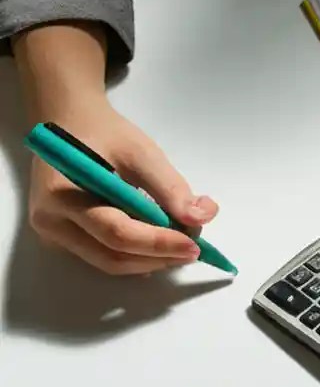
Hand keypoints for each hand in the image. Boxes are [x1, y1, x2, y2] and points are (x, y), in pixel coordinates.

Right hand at [27, 98, 217, 274]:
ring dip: (150, 261)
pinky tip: (160, 246)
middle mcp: (51, 222)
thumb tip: (201, 218)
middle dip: (158, 258)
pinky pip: (102, 255)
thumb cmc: (104, 134)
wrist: (69, 124)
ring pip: (108, 262)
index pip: (117, 233)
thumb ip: (171, 188)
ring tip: (182, 247)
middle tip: (194, 250)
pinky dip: (135, 256)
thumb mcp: (141, 152)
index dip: (159, 243)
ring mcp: (53, 233)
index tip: (194, 245)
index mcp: (63, 196)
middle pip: (111, 256)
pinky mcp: (63, 237)